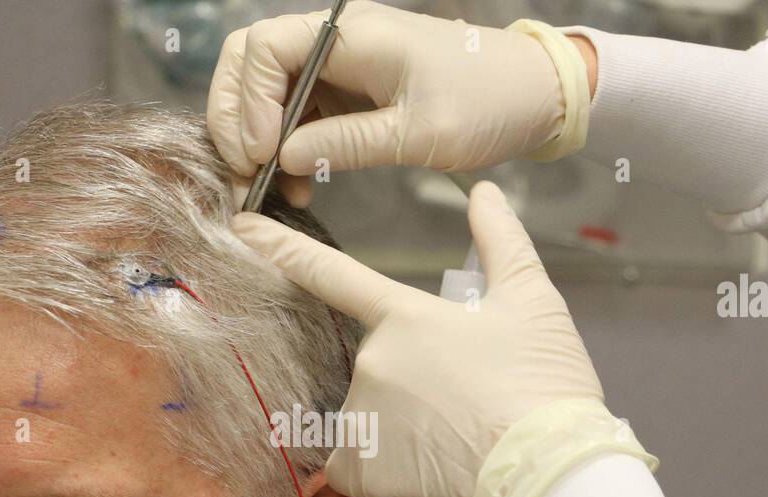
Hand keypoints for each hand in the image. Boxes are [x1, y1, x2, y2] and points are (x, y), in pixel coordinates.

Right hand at [208, 0, 581, 207]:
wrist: (530, 96)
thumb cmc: (487, 103)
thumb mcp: (417, 133)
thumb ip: (347, 143)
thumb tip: (283, 158)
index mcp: (352, 36)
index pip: (265, 48)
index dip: (248, 101)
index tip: (259, 153)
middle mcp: (336, 42)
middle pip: (250, 62)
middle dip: (236, 118)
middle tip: (244, 173)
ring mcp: (338, 66)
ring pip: (266, 91)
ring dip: (256, 140)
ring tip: (268, 190)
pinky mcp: (346, 92)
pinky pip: (296, 114)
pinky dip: (285, 150)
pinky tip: (297, 187)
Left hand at [230, 180, 603, 496]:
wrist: (546, 475)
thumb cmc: (544, 386)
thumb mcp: (533, 302)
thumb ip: (501, 241)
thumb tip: (487, 193)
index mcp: (403, 316)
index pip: (329, 273)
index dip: (282, 249)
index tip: (241, 229)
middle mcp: (370, 362)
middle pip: (374, 365)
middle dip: (413, 383)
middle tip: (468, 406)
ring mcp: (360, 418)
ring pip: (368, 417)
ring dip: (400, 427)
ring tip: (456, 444)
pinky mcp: (359, 470)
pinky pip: (355, 464)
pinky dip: (383, 469)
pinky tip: (424, 473)